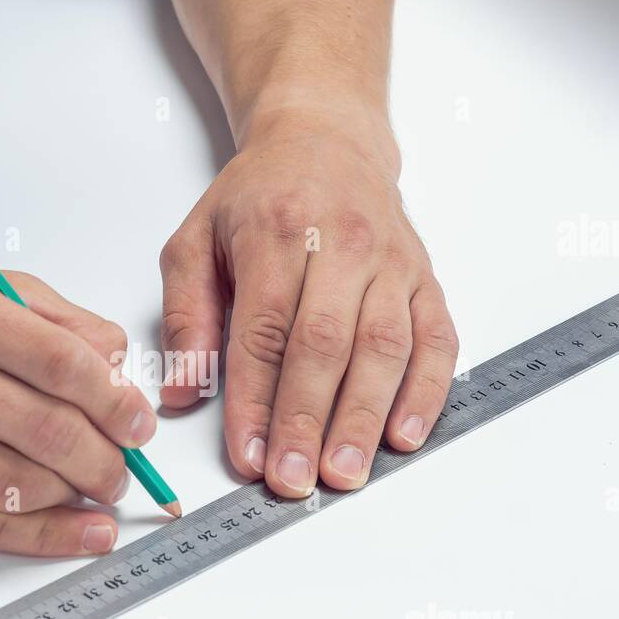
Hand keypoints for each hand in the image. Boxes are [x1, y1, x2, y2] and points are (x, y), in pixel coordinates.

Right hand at [0, 258, 156, 555]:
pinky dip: (40, 537)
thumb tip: (116, 359)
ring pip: (17, 486)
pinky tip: (79, 534)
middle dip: (106, 458)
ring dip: (77, 497)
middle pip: (44, 430)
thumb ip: (45, 314)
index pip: (58, 362)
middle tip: (126, 462)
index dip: (115, 400)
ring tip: (100, 488)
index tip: (139, 419)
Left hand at [158, 112, 458, 496]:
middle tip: (295, 480)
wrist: (327, 138)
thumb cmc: (258, 198)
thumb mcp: (195, 240)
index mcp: (275, 232)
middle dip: (308, 420)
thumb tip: (182, 394)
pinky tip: (404, 435)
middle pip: (325, 344)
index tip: (248, 457)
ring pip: (384, 345)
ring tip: (346, 473)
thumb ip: (184, 317)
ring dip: (365, 416)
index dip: (256, 401)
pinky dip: (427, 391)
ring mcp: (391, 261)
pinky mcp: (425, 277)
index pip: (264, 331)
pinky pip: (436, 337)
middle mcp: (341, 243)